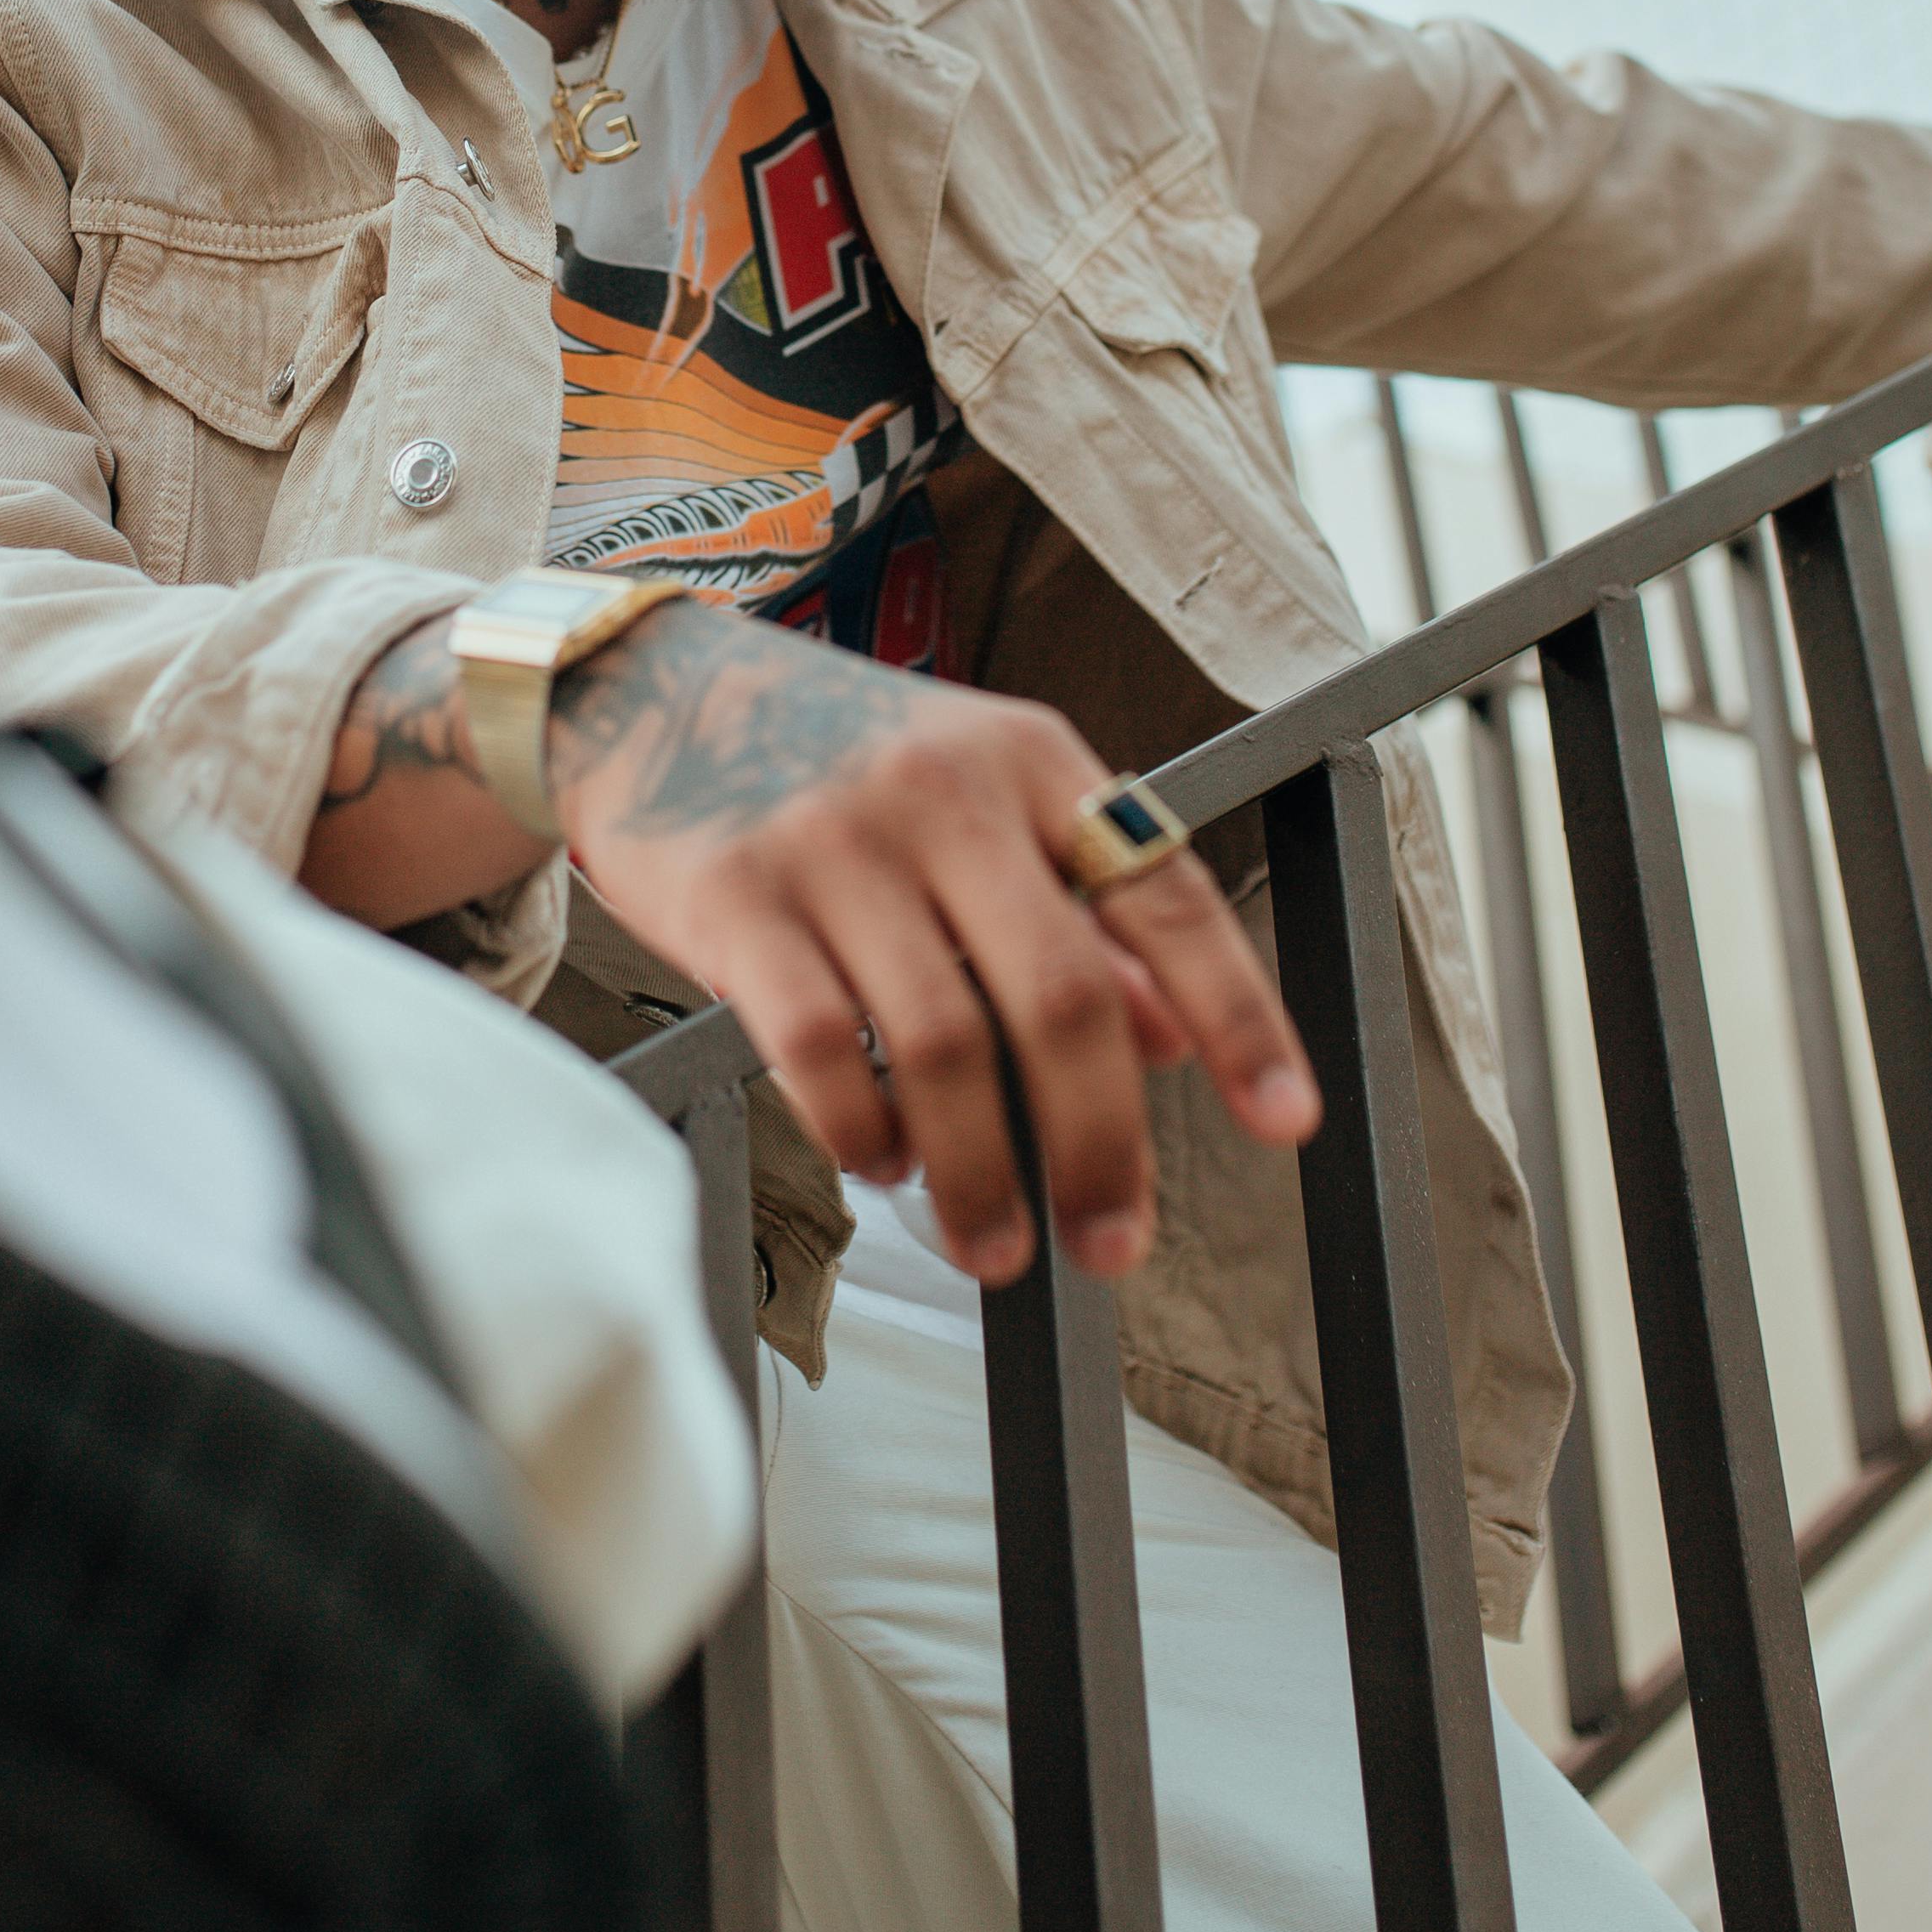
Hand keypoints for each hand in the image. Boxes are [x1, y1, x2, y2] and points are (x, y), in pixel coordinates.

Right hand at [549, 597, 1315, 1286]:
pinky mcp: (735, 895)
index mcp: (1030, 759)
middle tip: (1110, 1240)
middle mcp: (944, 791)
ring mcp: (834, 842)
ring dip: (981, 1172)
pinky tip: (883, 1164)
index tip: (1284, 1118)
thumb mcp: (981, 790)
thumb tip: (1179, 1037)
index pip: (1165, 897)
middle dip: (1101, 1145)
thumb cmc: (835, 753)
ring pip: (944, 1044)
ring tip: (995, 1242)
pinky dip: (864, 1131)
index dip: (1240, 1016)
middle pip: (1061, 997)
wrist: (647, 689)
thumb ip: (1083, 905)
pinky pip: (821, 1048)